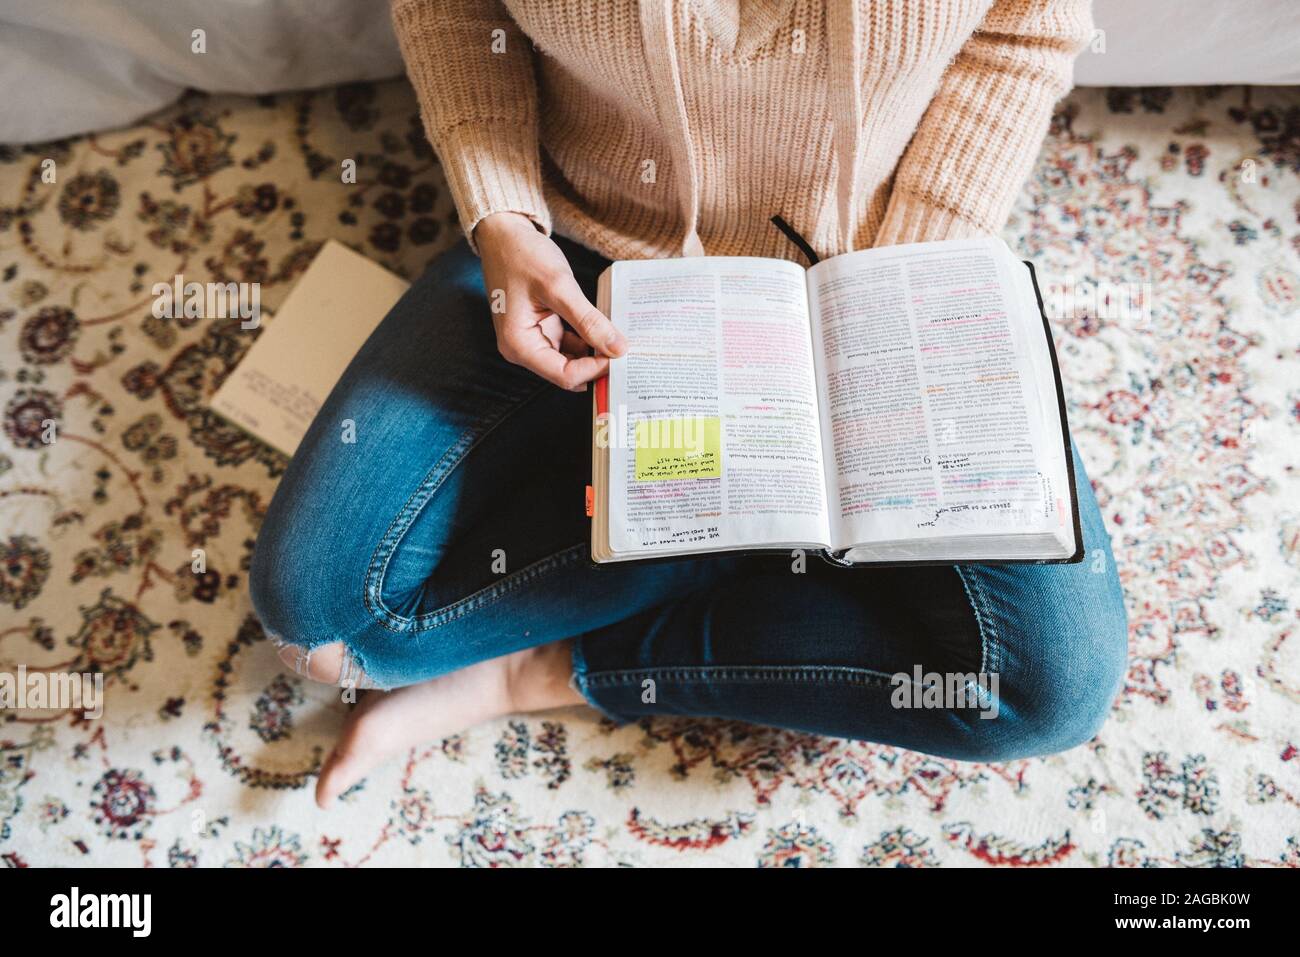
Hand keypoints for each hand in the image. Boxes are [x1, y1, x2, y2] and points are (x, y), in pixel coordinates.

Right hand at [474, 212, 624, 389]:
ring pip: (571, 360)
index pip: (564, 375)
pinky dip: (588, 339)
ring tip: (619, 339)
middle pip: (567, 372)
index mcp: (519, 345)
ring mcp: (533, 340)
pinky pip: (570, 344)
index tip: (620, 353)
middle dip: (596, 364)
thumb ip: (588, 320)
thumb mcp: (559, 287)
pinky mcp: (543, 329)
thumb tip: (618, 348)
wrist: (504, 235)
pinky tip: (605, 329)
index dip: (595, 369)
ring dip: (594, 352)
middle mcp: (523, 349)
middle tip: (626, 351)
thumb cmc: (522, 256)